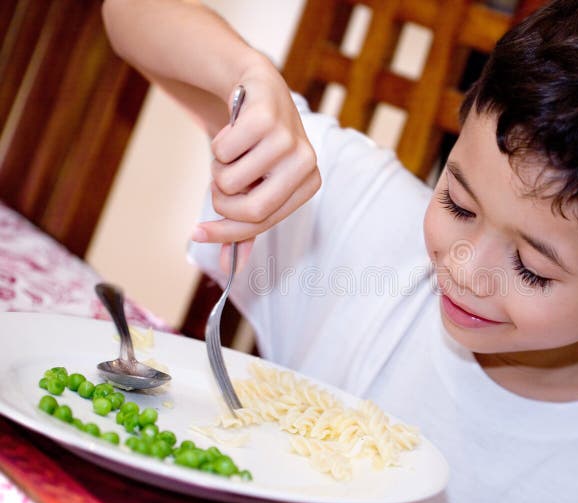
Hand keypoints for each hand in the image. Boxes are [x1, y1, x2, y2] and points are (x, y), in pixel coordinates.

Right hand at [192, 62, 320, 272]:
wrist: (254, 87)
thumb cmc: (257, 145)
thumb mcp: (256, 184)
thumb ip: (245, 226)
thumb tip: (229, 268)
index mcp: (309, 185)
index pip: (262, 223)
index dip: (226, 232)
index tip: (197, 234)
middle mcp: (307, 163)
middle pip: (251, 209)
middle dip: (221, 202)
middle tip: (218, 185)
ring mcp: (290, 139)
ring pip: (230, 179)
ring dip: (218, 167)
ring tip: (234, 150)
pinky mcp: (267, 117)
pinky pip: (223, 150)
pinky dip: (218, 142)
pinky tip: (233, 129)